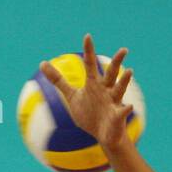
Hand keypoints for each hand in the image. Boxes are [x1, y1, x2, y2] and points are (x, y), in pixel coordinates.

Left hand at [41, 34, 134, 150]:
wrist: (102, 135)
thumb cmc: (88, 113)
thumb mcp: (71, 96)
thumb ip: (58, 80)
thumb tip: (42, 63)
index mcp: (94, 84)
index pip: (91, 64)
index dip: (89, 51)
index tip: (87, 36)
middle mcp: (106, 90)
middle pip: (111, 73)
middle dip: (117, 62)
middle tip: (123, 50)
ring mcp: (113, 102)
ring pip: (119, 89)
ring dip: (124, 81)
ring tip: (129, 71)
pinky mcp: (117, 116)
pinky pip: (122, 112)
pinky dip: (125, 109)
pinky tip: (129, 107)